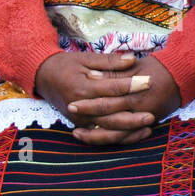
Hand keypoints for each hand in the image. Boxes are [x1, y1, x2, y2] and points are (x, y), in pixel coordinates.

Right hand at [35, 50, 180, 146]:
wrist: (41, 76)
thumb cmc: (64, 65)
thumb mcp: (85, 58)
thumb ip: (109, 61)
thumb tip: (132, 59)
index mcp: (82, 87)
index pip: (111, 89)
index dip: (131, 85)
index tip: (149, 81)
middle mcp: (80, 107)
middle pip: (111, 114)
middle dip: (133, 114)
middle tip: (153, 112)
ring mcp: (79, 119)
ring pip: (107, 129)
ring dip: (129, 130)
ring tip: (148, 126)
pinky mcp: (80, 125)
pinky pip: (101, 135)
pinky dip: (119, 137)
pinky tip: (135, 134)